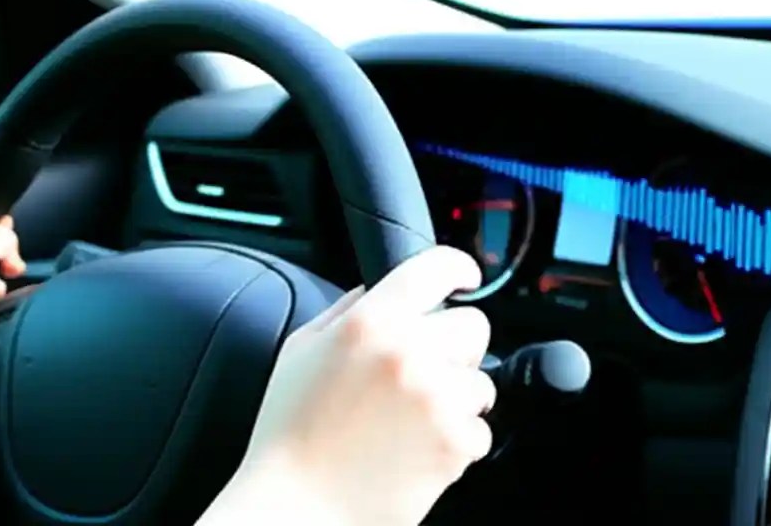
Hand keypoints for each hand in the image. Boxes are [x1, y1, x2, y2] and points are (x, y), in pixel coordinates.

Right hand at [201, 246, 494, 525]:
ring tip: (410, 422)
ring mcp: (437, 398)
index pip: (436, 268)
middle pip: (473, 325)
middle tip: (424, 373)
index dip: (457, 268)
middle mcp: (409, 352)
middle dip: (455, 346)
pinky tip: (414, 450)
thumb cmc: (290, 434)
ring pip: (480, 380)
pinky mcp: (456, 441)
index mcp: (369, 322)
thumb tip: (382, 287)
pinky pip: (479, 428)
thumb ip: (348, 309)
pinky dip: (456, 441)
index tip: (465, 276)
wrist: (296, 508)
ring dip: (456, 397)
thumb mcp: (303, 350)